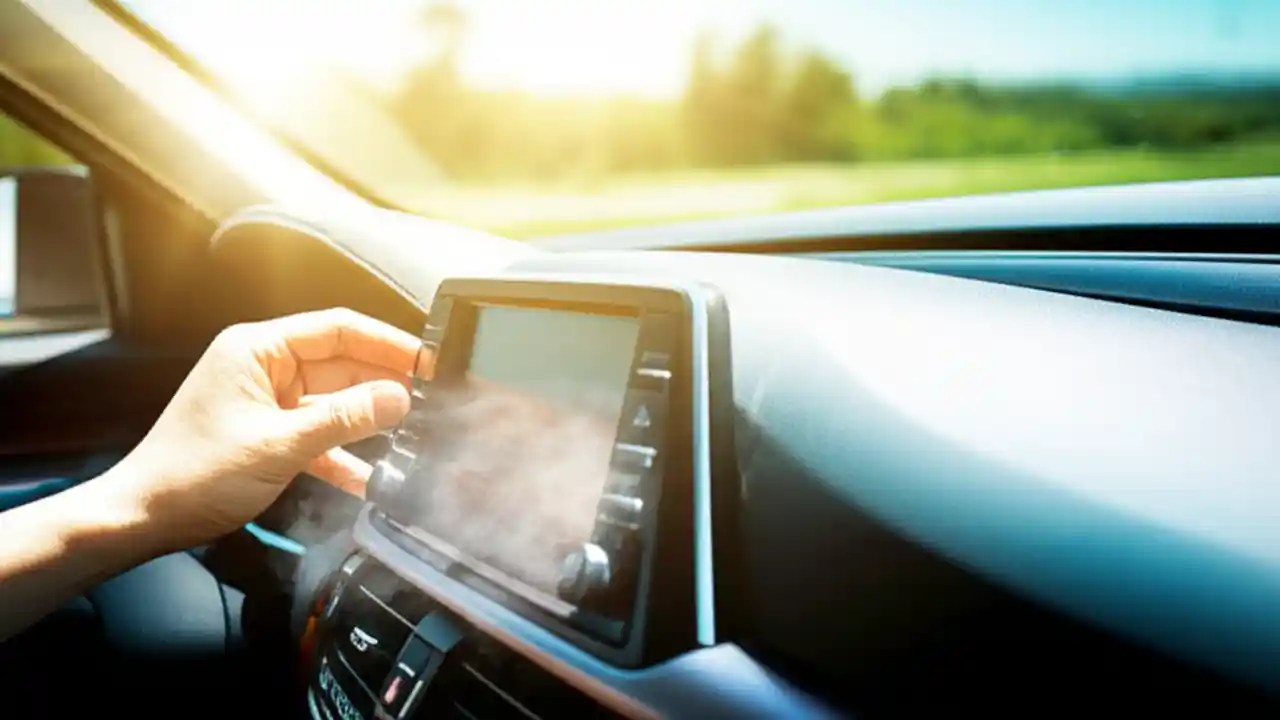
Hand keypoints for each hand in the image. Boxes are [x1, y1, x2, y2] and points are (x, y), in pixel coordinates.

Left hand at [104, 308, 422, 550]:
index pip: (336, 329)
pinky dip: (344, 455)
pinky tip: (371, 476)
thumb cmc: (191, 475)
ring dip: (367, 420)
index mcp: (257, 351)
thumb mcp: (277, 445)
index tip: (425, 361)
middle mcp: (264, 368)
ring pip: (334, 401)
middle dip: (383, 382)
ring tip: (411, 432)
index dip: (386, 342)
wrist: (143, 520)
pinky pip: (320, 436)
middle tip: (429, 399)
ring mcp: (267, 402)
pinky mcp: (270, 435)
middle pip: (340, 364)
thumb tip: (397, 397)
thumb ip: (343, 419)